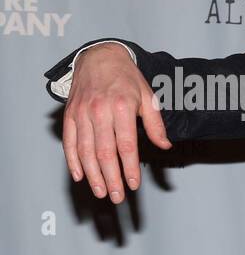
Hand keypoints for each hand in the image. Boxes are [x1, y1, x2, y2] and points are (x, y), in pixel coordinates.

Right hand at [62, 42, 170, 202]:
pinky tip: (80, 176)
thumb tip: (165, 146)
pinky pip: (69, 142)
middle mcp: (99, 111)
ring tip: (100, 192)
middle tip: (116, 197)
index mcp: (122, 107)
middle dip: (111, 178)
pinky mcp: (69, 115)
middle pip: (104, 152)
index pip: (126, 145)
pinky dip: (73, 160)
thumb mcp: (148, 97)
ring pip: (85, 150)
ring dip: (92, 175)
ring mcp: (81, 113)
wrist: (99, 57)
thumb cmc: (127, 79)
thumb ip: (156, 124)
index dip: (129, 167)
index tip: (133, 185)